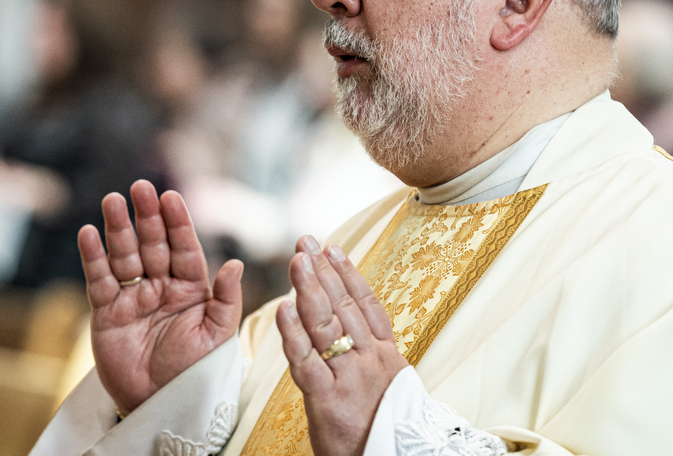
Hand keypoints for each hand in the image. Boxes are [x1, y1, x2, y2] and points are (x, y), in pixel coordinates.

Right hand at [78, 179, 243, 415]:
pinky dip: (93, 256)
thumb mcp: (217, 336)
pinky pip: (100, 279)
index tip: (171, 197)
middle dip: (147, 216)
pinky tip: (89, 233)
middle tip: (141, 187)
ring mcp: (133, 297)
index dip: (178, 223)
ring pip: (125, 255)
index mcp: (191, 288)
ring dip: (118, 228)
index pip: (185, 248)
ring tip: (113, 199)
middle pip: (153, 244)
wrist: (160, 404)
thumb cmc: (194, 371)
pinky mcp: (107, 312)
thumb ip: (226, 300)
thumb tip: (236, 264)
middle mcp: (161, 286)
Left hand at [276, 236, 408, 455]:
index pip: (365, 304)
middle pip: (343, 305)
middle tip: (305, 241)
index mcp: (386, 355)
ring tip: (295, 260)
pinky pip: (306, 361)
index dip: (348, 273)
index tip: (334, 247)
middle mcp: (370, 360)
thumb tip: (357, 330)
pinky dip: (292, 334)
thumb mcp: (390, 386)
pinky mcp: (327, 399)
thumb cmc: (384, 430)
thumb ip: (373, 356)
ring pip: (325, 324)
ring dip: (307, 288)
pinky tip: (281, 309)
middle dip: (322, 270)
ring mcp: (349, 377)